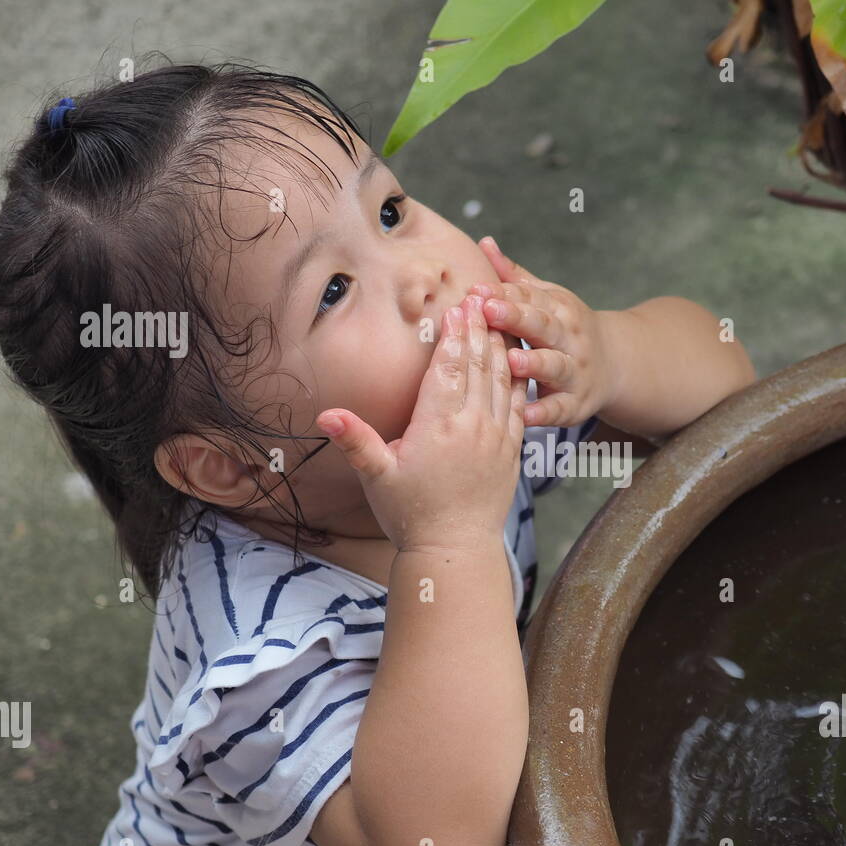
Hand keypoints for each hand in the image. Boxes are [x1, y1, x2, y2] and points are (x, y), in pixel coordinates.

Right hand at [315, 294, 527, 553]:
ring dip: (500, 346)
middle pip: (478, 365)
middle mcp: (473, 426)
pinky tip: (517, 360)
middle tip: (481, 297)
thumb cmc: (410, 514)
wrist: (455, 548)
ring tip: (499, 317)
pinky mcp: (512, 451)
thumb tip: (326, 415)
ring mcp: (496, 437)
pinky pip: (519, 405)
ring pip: (502, 380)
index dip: (453, 335)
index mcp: (438, 426)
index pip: (449, 368)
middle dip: (479, 329)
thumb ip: (355, 442)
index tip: (456, 306)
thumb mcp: (377, 477)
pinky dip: (518, 378)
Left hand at [470, 236, 620, 428]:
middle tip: (488, 311)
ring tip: (512, 360)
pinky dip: (543, 413)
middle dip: (516, 318)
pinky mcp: (576, 404)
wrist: (615, 365)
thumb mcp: (547, 299)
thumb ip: (514, 277)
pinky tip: (523, 415)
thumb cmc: (565, 329)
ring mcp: (574, 371)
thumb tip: (485, 242)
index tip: (476, 290)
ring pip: (554, 366)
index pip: (530, 298)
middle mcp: (569, 337)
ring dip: (534, 364)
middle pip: (542, 325)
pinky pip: (559, 409)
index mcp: (559, 308)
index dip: (504, 294)